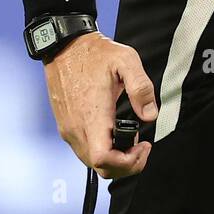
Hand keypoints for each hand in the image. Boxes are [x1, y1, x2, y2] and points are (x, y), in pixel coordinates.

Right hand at [44, 31, 157, 179]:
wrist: (64, 46)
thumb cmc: (94, 53)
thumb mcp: (126, 60)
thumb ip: (141, 88)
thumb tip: (150, 115)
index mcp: (92, 116)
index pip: (104, 159)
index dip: (127, 163)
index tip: (143, 146)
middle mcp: (76, 128)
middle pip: (99, 167)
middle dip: (125, 165)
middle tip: (141, 147)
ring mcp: (68, 129)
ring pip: (90, 161)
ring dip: (113, 159)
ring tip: (130, 140)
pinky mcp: (64, 126)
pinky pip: (83, 150)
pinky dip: (101, 151)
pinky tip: (113, 133)